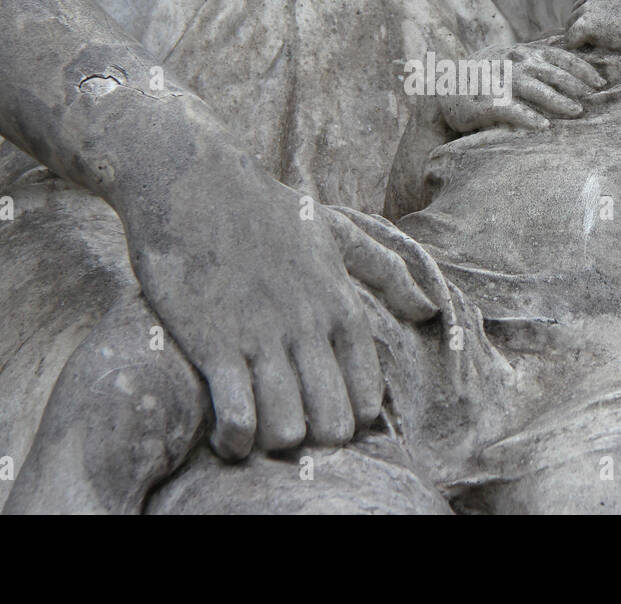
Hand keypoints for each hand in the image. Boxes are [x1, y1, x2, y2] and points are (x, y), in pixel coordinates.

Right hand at [119, 122, 438, 460]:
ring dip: (274, 440)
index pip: (368, 393)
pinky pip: (239, 418)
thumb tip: (429, 309)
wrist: (191, 180)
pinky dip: (236, 439)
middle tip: (295, 423)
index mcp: (340, 303)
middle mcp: (308, 326)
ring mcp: (261, 336)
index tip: (332, 412)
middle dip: (317, 435)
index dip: (353, 416)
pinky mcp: (214, 343)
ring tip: (260, 428)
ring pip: (288, 429)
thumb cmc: (265, 208)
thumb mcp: (336, 231)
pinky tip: (229, 432)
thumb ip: (387, 271)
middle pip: (333, 422)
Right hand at [439, 41, 604, 131]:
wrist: (449, 85)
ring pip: (533, 89)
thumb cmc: (488, 72)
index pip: (559, 57)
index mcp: (525, 53)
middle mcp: (515, 64)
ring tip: (576, 112)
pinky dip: (527, 117)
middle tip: (593, 99)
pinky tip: (543, 126)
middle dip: (575, 86)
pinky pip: (510, 109)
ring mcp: (500, 81)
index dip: (582, 69)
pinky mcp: (486, 102)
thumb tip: (564, 38)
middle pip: (551, 73)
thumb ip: (538, 48)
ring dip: (557, 100)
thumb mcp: (512, 54)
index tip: (600, 82)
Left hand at [564, 0, 620, 52]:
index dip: (589, 20)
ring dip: (578, 41)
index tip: (594, 36)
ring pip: (571, 26)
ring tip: (589, 57)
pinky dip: (576, 49)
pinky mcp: (590, 25)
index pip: (587, 2)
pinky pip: (571, 39)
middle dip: (580, 30)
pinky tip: (589, 59)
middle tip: (587, 50)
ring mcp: (592, 9)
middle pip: (575, 13)